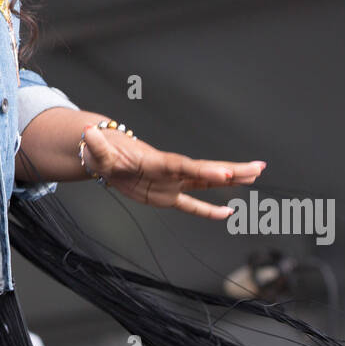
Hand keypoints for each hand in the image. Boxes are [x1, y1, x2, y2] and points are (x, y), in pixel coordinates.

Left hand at [80, 124, 266, 218]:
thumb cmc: (102, 152)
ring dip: (230, 180)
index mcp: (156, 161)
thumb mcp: (96, 150)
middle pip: (204, 171)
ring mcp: (171, 183)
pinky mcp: (166, 195)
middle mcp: (170, 171)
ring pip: (205, 182)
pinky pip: (191, 204)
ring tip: (256, 174)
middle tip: (256, 168)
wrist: (104, 156)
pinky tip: (227, 213)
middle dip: (230, 170)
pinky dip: (208, 210)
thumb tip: (88, 132)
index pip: (184, 166)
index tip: (226, 173)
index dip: (205, 170)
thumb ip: (96, 144)